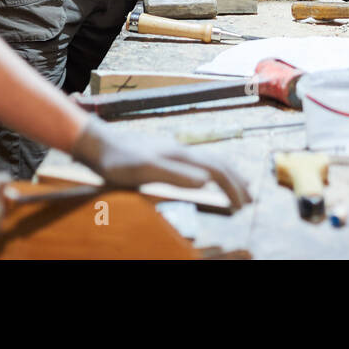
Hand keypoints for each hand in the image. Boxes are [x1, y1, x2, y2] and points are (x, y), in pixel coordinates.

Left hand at [72, 117, 251, 209]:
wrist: (98, 144)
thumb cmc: (118, 162)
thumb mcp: (145, 172)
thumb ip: (175, 176)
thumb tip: (207, 182)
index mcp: (181, 155)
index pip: (217, 170)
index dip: (232, 188)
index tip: (244, 206)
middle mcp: (182, 150)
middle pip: (218, 163)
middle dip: (237, 181)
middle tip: (250, 200)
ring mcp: (173, 151)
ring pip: (209, 161)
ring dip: (226, 175)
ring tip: (238, 187)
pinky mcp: (164, 154)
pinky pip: (197, 163)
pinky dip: (210, 172)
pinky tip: (205, 178)